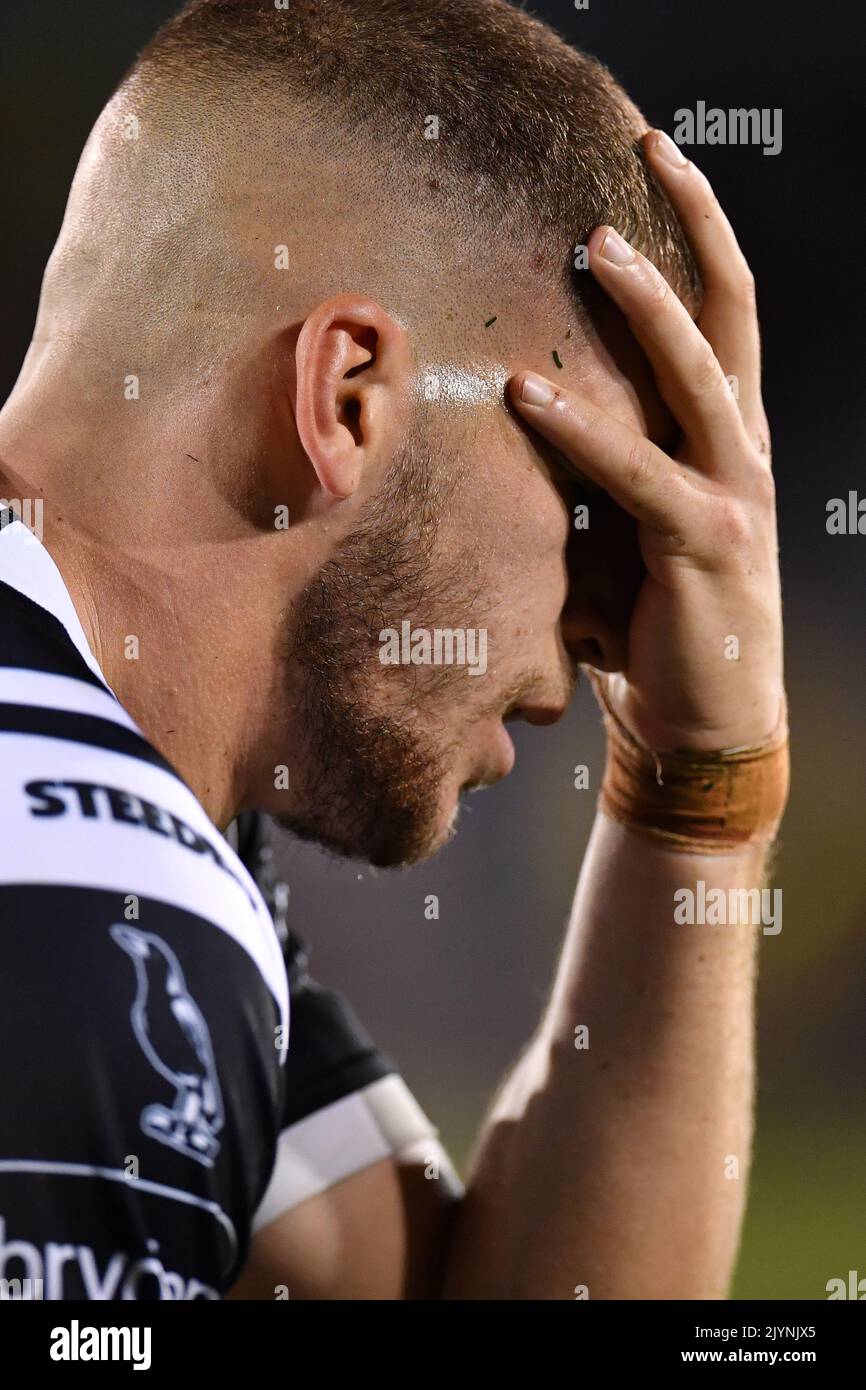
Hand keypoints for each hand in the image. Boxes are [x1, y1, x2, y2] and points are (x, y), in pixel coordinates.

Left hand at [509, 130, 783, 751]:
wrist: (702, 723)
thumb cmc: (650, 623)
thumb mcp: (618, 531)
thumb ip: (584, 473)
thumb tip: (498, 417)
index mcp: (723, 440)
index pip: (722, 317)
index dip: (697, 238)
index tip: (654, 169)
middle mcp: (739, 450)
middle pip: (731, 314)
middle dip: (692, 228)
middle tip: (644, 152)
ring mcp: (733, 492)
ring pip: (699, 374)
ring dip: (648, 304)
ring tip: (596, 245)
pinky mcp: (705, 543)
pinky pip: (638, 472)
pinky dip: (580, 428)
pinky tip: (526, 392)